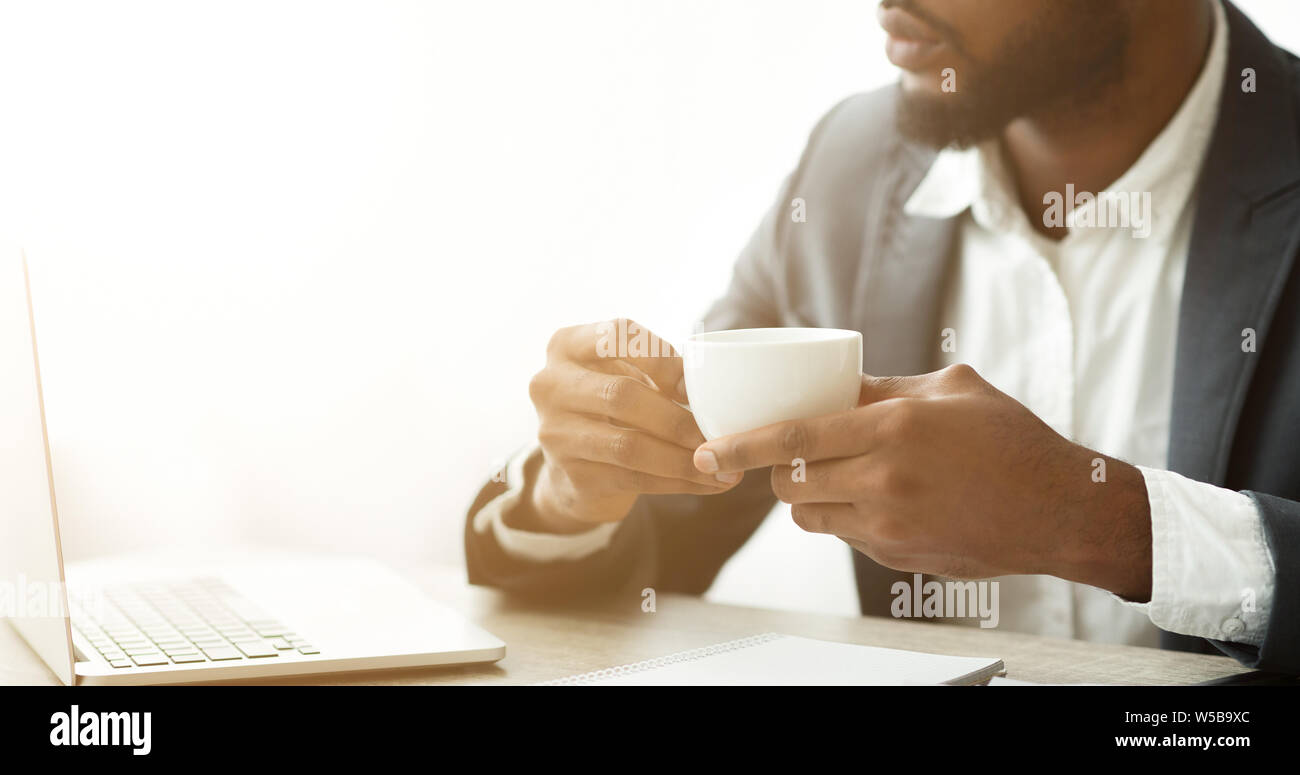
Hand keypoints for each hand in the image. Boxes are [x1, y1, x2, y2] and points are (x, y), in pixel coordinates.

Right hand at [521, 319, 742, 531]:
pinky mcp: (570, 475)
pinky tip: (708, 483)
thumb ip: (659, 368)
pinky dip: (678, 483)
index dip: (661, 358)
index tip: (694, 386)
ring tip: (724, 468)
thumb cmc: (613, 406)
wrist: (574, 466)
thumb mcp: (625, 373)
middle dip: (678, 418)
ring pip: (629, 445)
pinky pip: (634, 479)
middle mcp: (550, 384)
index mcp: (567, 345)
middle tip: (721, 435)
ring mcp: (554, 432)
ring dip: (684, 458)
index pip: (617, 335)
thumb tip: (707, 386)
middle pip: (622, 395)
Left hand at [692, 364, 1151, 600]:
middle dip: (779, 471)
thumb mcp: (950, 390)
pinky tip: (885, 501)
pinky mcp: (899, 558)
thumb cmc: (1010, 440)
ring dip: (810, 497)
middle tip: (798, 455)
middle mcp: (884, 481)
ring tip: (844, 476)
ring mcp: (891, 527)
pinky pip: (846, 538)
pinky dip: (847, 519)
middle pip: (788, 485)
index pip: (791, 438)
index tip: (703, 453)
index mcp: (893, 428)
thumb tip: (828, 387)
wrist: (1062, 510)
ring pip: (810, 517)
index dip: (739, 447)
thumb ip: (882, 389)